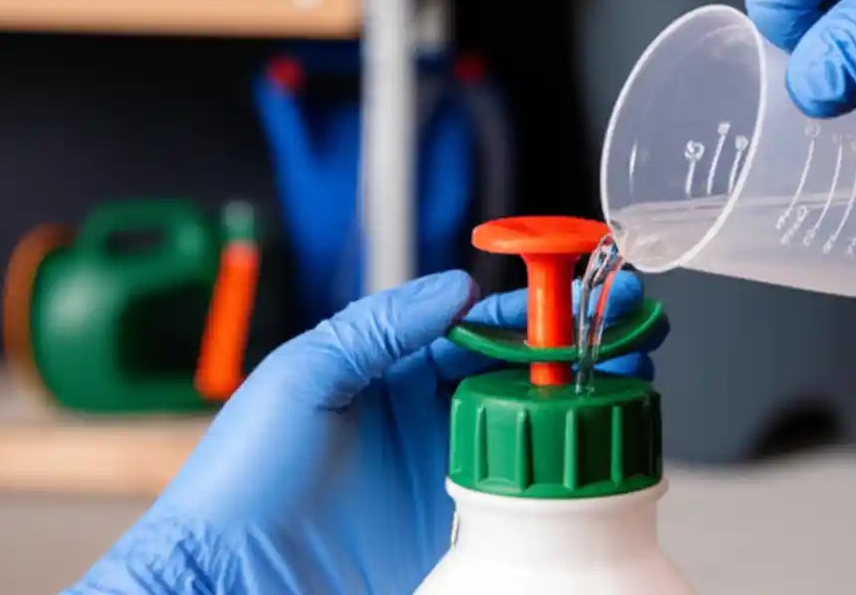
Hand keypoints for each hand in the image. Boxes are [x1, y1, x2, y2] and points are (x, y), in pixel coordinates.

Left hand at [68, 270, 660, 593]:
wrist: (224, 582)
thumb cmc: (240, 482)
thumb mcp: (302, 377)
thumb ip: (379, 325)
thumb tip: (454, 289)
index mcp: (387, 370)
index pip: (475, 328)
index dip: (530, 309)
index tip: (577, 294)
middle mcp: (423, 416)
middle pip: (517, 371)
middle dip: (575, 345)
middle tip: (627, 326)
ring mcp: (443, 472)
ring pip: (530, 425)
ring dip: (583, 398)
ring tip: (631, 375)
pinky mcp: (455, 528)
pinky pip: (522, 492)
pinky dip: (565, 469)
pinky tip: (597, 448)